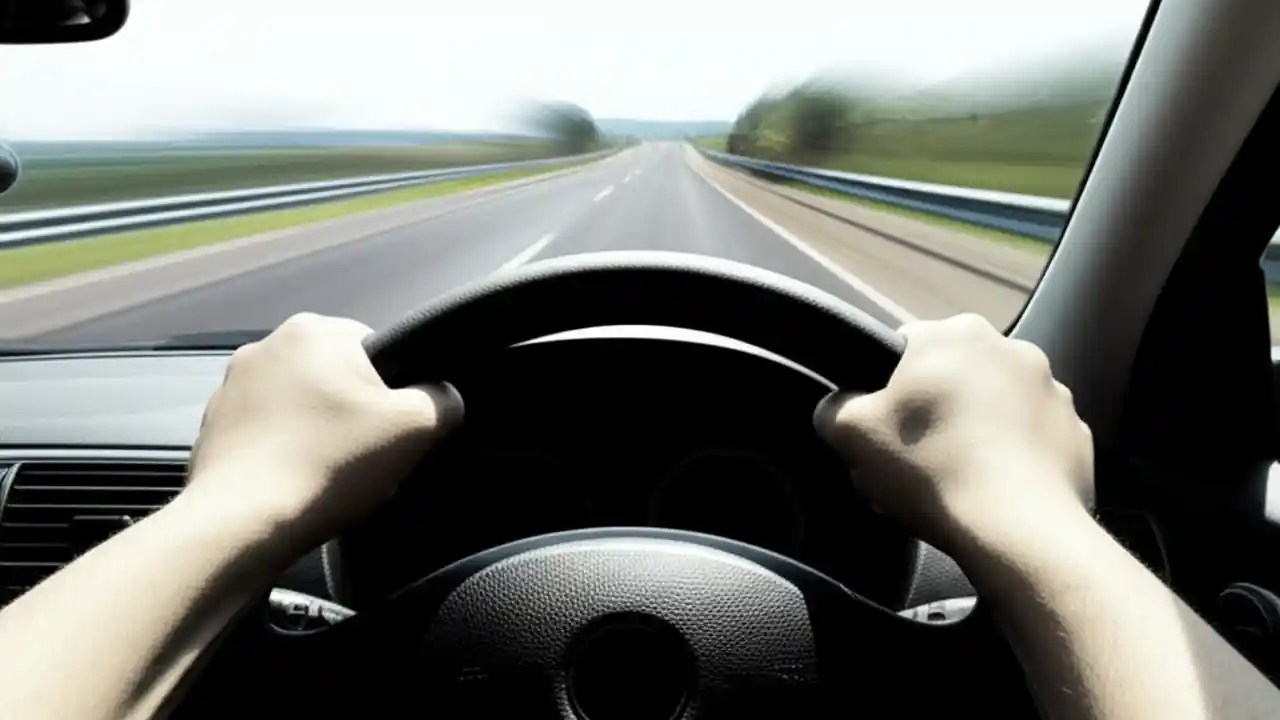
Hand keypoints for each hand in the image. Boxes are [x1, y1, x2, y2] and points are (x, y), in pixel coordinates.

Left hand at [185, 313, 460, 554]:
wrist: (241, 523)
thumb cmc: (330, 465)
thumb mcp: (416, 429)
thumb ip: (443, 401)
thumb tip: (442, 398)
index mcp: (315, 330)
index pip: (378, 350)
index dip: (395, 395)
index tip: (391, 433)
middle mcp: (266, 345)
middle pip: (337, 379)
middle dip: (353, 415)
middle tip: (363, 459)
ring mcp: (231, 385)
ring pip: (301, 406)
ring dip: (318, 433)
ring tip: (326, 477)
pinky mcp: (212, 425)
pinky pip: (267, 433)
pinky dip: (283, 453)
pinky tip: (294, 485)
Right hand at [815, 314, 1092, 563]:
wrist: (1019, 531)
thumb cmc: (931, 470)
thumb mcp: (852, 435)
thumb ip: (834, 408)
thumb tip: (837, 408)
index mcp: (954, 334)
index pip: (903, 347)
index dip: (884, 389)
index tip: (882, 428)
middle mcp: (1011, 348)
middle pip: (952, 376)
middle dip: (934, 409)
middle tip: (915, 458)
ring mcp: (1053, 391)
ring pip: (995, 406)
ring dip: (976, 431)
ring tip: (957, 480)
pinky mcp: (1078, 434)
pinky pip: (1032, 440)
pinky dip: (1013, 459)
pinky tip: (994, 492)